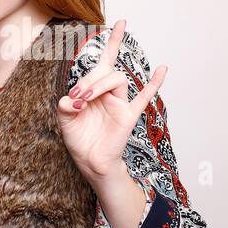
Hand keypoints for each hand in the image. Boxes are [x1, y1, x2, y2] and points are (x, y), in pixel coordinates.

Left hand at [59, 19, 166, 181]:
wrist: (90, 159)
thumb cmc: (79, 138)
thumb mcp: (64, 120)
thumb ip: (65, 106)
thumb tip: (74, 100)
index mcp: (93, 91)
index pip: (99, 67)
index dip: (87, 74)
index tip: (74, 94)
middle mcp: (107, 94)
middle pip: (106, 71)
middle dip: (90, 79)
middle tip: (78, 95)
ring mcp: (119, 103)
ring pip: (118, 79)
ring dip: (101, 83)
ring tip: (87, 97)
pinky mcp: (128, 115)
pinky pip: (144, 97)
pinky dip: (155, 83)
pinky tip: (162, 68)